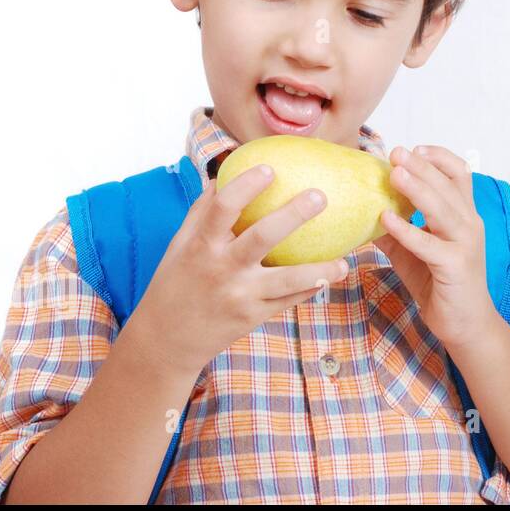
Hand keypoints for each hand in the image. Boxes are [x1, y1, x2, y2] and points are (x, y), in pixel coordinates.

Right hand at [127, 164, 348, 376]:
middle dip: (293, 215)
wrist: (166, 341)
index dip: (245, 186)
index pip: (222, 209)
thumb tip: (224, 174)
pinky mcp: (253, 317)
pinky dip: (311, 287)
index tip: (269, 169)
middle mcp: (221, 269)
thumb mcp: (180, 246)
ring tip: (344, 261)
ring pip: (286, 280)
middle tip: (320, 195)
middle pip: (262, 237)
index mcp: (201, 246)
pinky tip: (333, 275)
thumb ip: (202, 211)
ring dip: (319, 270)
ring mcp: (240, 295)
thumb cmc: (175, 283)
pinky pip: (288, 300)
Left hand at [374, 145, 502, 349]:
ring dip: (417, 189)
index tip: (416, 148)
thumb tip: (363, 212)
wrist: (465, 324)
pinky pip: (428, 243)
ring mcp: (465, 244)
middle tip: (396, 152)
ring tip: (395, 173)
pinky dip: (407, 229)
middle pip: (448, 185)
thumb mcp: (413, 253)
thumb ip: (395, 231)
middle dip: (422, 166)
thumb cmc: (441, 285)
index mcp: (465, 216)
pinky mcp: (455, 265)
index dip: (439, 157)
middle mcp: (470, 224)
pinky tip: (386, 219)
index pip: (460, 175)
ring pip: (442, 208)